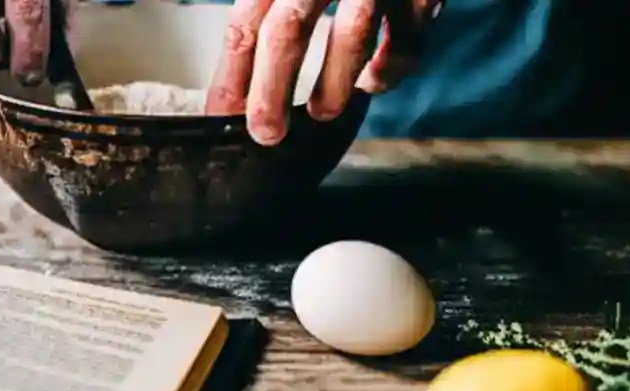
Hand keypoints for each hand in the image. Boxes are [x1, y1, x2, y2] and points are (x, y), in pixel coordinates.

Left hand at [206, 0, 439, 144]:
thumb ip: (265, 17)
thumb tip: (235, 89)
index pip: (247, 24)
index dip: (232, 76)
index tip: (221, 117)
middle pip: (287, 29)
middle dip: (272, 91)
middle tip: (266, 133)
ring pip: (352, 33)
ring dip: (333, 85)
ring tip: (321, 114)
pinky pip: (408, 39)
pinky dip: (389, 68)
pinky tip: (371, 82)